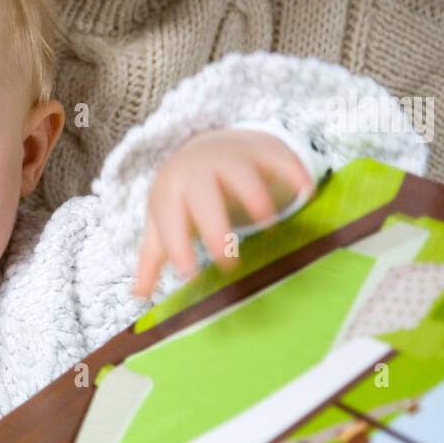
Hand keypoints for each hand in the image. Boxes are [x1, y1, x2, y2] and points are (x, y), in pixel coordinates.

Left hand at [132, 128, 312, 296]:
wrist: (206, 146)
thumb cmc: (182, 197)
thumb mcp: (164, 221)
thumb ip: (153, 257)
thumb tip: (136, 295)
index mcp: (170, 190)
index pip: (169, 219)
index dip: (177, 246)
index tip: (189, 274)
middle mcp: (198, 170)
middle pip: (203, 195)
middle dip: (215, 228)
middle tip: (229, 264)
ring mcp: (230, 157)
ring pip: (241, 173)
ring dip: (254, 197)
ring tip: (269, 227)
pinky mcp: (262, 150)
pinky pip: (278, 159)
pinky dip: (293, 174)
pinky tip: (307, 193)